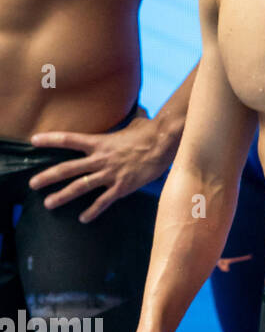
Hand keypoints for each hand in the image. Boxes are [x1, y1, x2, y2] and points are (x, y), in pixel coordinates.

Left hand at [29, 111, 171, 221]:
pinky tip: (83, 218)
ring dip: (62, 196)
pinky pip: (103, 201)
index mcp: (100, 142)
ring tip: (49, 203)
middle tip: (32, 184)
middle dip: (48, 177)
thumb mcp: (136, 123)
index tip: (34, 141)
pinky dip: (93, 210)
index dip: (50, 139)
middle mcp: (101, 159)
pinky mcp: (122, 186)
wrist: (164, 144)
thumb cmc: (151, 132)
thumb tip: (141, 113)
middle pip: (68, 168)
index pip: (69, 139)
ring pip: (80, 187)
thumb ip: (131, 121)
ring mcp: (110, 174)